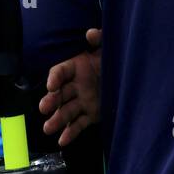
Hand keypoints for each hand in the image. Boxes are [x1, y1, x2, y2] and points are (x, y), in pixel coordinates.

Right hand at [39, 28, 102, 147]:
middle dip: (51, 101)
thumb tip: (90, 33)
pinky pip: (78, 124)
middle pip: (59, 94)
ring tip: (47, 128)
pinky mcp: (90, 114)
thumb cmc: (114, 59)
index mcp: (76, 68)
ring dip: (56, 120)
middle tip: (44, 108)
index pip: (60, 72)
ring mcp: (82, 101)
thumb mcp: (108, 47)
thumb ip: (99, 39)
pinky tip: (62, 141)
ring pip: (66, 111)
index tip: (51, 85)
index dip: (55, 78)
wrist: (129, 75)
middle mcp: (75, 86)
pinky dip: (70, 133)